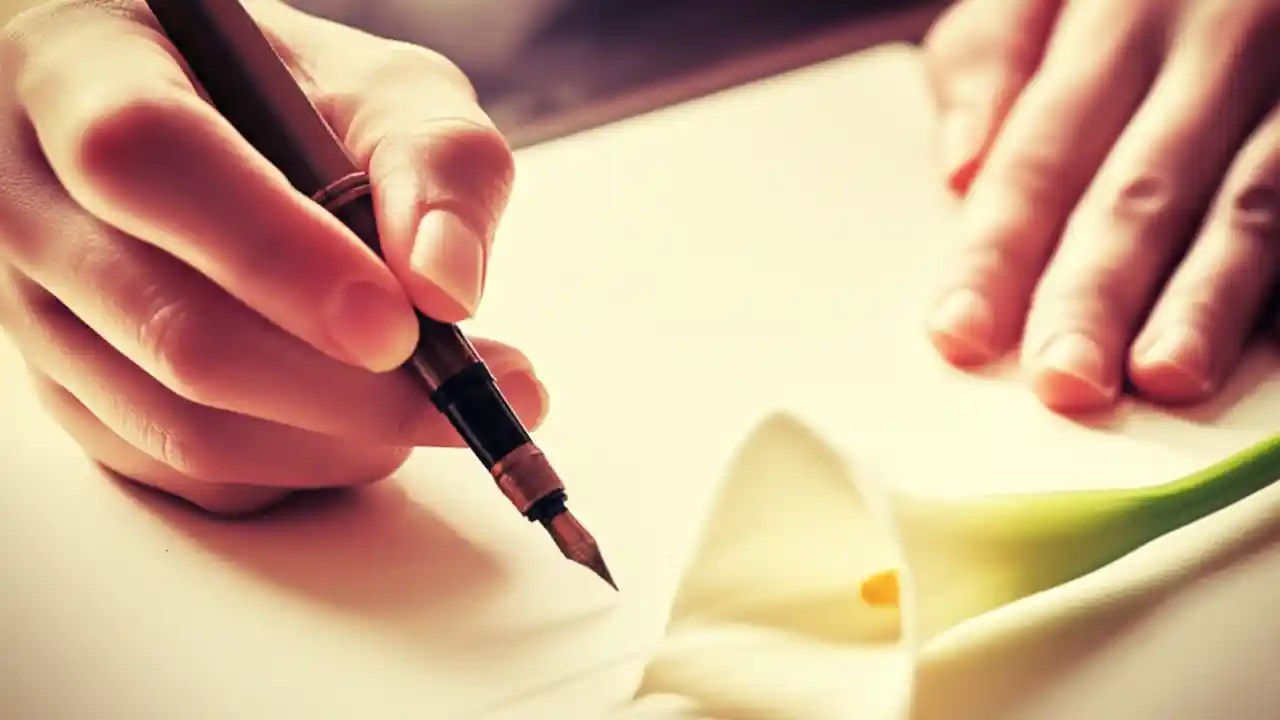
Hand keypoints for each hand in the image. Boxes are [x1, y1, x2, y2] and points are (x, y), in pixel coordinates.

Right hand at [0, 0, 546, 513]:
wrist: (216, 128)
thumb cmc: (295, 98)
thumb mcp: (387, 91)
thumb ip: (434, 166)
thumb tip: (446, 286)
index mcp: (86, 72)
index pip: (151, 163)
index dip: (277, 255)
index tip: (397, 323)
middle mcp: (36, 200)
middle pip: (178, 330)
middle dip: (350, 389)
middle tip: (466, 390)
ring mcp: (42, 314)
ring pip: (186, 427)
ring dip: (340, 439)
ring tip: (433, 400)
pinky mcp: (79, 397)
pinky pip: (195, 476)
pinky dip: (305, 467)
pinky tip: (364, 419)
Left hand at [922, 0, 1278, 411]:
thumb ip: (991, 59)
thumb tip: (957, 169)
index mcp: (1116, 12)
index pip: (1042, 149)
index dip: (998, 248)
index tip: (960, 332)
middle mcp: (1213, 44)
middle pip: (1142, 189)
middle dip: (1097, 291)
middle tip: (1063, 380)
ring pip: (1252, 205)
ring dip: (1206, 299)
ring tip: (1165, 375)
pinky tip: (1265, 350)